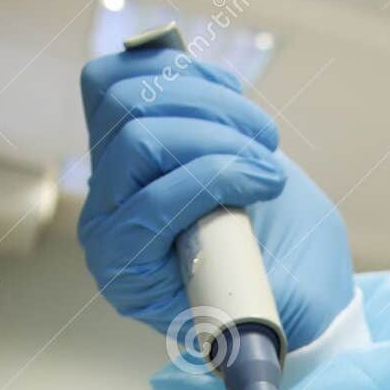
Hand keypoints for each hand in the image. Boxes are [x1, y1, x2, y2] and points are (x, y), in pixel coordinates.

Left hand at [78, 49, 352, 348]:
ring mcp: (109, 172)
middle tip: (270, 153)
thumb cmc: (279, 296)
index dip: (217, 177)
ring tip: (259, 130)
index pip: (150, 205)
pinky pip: (126, 74)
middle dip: (214, 136)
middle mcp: (106, 223)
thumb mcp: (271, 317)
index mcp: (129, 277)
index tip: (273, 179)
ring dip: (206, 99)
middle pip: (135, 139)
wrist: (283, 267)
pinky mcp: (121, 130)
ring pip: (129, 98)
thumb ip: (250, 315)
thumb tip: (239, 312)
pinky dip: (184, 72)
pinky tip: (228, 96)